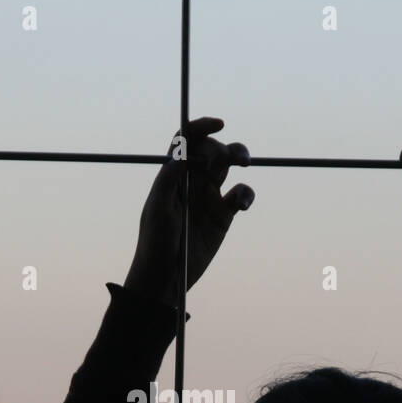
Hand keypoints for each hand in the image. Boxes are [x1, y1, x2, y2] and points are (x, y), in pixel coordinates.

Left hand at [123, 117, 253, 305]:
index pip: (186, 141)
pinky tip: (243, 205)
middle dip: (220, 148)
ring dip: (239, 156)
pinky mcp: (224, 216)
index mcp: (173, 175)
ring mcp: (209, 197)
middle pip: (211, 149)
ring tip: (244, 163)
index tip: (218, 124)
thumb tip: (182, 150)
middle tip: (219, 165)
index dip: (201, 127)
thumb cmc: (155, 244)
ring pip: (228, 166)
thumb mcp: (158, 210)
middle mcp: (191, 181)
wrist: (167, 278)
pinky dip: (246, 194)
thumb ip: (169, 179)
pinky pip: (241, 195)